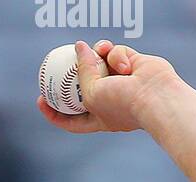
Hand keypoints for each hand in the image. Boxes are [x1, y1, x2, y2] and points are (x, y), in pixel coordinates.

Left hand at [37, 40, 178, 133]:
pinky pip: (115, 52)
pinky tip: (124, 64)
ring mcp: (120, 81)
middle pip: (83, 86)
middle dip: (72, 75)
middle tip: (57, 64)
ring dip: (96, 57)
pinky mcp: (132, 63)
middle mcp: (108, 101)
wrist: (155, 96)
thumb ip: (82, 72)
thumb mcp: (91, 94)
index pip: (70, 119)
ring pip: (98, 62)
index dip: (54, 112)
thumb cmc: (122, 103)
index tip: (40, 100)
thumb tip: (78, 47)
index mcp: (97, 119)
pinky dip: (117, 55)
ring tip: (100, 55)